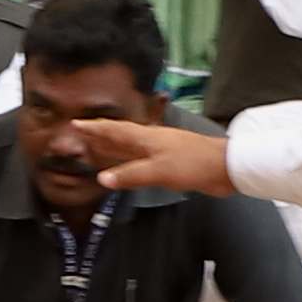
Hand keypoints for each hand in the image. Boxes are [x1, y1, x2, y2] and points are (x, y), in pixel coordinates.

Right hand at [45, 114, 230, 196]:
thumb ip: (130, 175)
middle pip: (120, 136)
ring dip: (113, 148)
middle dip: (100, 136)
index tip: (76, 123)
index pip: (114, 130)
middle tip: (81, 136)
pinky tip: (126, 167)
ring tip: (96, 149)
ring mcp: (162, 151)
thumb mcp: (158, 171)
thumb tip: (102, 178)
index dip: (95, 128)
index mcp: (146, 137)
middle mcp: (151, 141)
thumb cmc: (192, 164)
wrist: (226, 168)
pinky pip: (141, 160)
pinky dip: (128, 162)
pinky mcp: (171, 163)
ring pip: (131, 148)